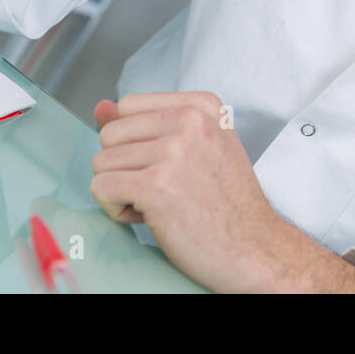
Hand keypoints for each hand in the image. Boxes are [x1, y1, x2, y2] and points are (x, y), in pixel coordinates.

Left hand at [89, 91, 289, 292]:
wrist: (255, 249)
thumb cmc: (227, 202)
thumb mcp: (200, 147)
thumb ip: (149, 123)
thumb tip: (99, 108)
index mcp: (201, 105)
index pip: (127, 105)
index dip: (134, 141)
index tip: (163, 164)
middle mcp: (188, 120)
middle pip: (110, 133)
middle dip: (124, 166)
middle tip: (161, 189)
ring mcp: (172, 151)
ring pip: (102, 162)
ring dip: (121, 190)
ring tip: (158, 204)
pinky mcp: (155, 186)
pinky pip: (101, 187)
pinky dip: (115, 209)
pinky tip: (146, 217)